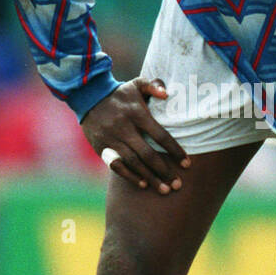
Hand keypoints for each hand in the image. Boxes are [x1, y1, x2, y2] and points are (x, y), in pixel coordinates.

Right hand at [81, 77, 190, 192]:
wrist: (88, 96)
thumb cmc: (120, 93)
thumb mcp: (136, 84)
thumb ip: (154, 86)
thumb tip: (167, 94)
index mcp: (137, 113)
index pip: (160, 135)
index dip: (174, 150)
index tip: (187, 164)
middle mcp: (124, 127)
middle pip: (147, 154)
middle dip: (164, 171)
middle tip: (177, 185)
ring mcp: (112, 139)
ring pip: (133, 163)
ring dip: (150, 178)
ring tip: (164, 189)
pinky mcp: (101, 147)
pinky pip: (116, 165)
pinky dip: (130, 176)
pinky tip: (143, 184)